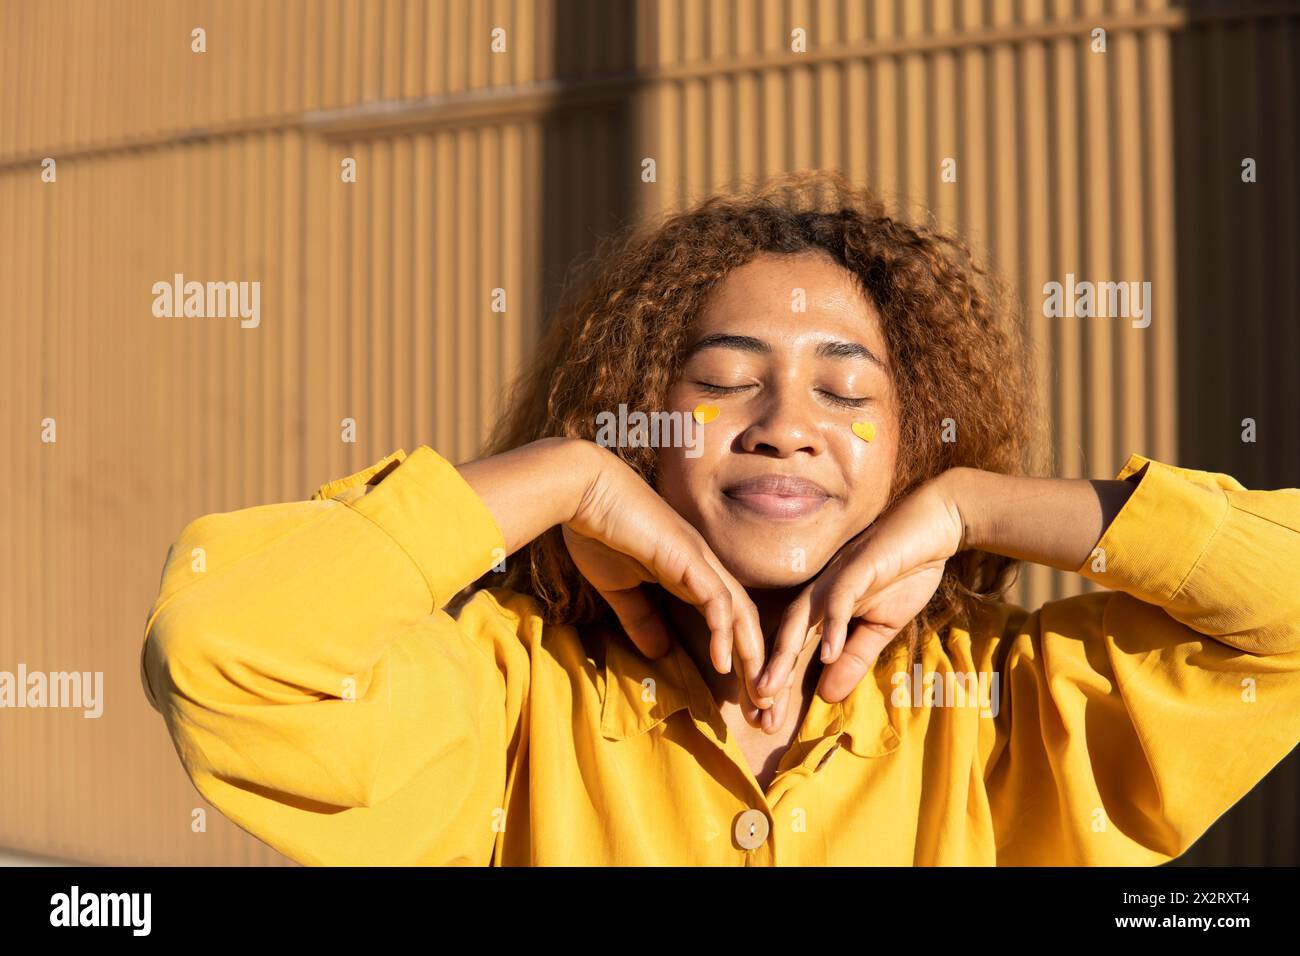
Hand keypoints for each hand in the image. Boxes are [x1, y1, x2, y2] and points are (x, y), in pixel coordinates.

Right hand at [564, 445, 770, 726]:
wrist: (582, 491)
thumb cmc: (597, 531)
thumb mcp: (620, 588)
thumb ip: (641, 619)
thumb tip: (660, 652)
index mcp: (691, 574)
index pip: (728, 622)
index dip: (740, 661)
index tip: (744, 699)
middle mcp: (705, 567)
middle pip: (746, 622)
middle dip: (758, 668)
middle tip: (766, 710)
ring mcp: (700, 560)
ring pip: (741, 614)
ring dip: (752, 657)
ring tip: (758, 695)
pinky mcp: (687, 558)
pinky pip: (716, 599)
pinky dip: (724, 632)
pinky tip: (723, 663)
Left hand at [757, 472, 965, 726]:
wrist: (932, 530)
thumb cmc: (903, 575)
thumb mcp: (880, 629)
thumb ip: (853, 659)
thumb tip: (828, 696)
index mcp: (821, 609)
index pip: (793, 651)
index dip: (779, 685)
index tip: (765, 722)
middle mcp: (819, 594)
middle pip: (785, 637)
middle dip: (770, 675)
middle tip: (757, 712)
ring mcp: (835, 580)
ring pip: (801, 619)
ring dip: (785, 654)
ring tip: (772, 687)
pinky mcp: (857, 568)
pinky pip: (840, 600)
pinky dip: (833, 626)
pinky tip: (829, 652)